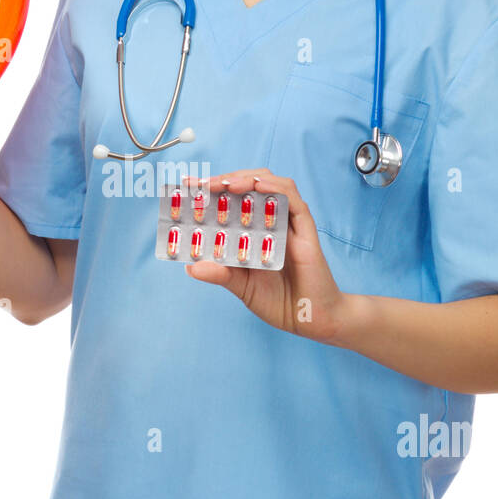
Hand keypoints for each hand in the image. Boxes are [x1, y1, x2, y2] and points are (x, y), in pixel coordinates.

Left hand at [181, 168, 354, 344]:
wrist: (308, 319)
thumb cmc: (277, 301)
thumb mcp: (240, 286)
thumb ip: (219, 274)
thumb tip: (190, 268)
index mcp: (254, 230)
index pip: (232, 199)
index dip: (212, 188)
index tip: (189, 185)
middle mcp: (271, 221)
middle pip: (251, 185)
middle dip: (226, 179)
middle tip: (204, 185)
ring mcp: (289, 224)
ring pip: (272, 185)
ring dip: (248, 179)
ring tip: (226, 185)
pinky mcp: (305, 230)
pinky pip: (294, 201)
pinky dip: (277, 189)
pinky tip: (259, 187)